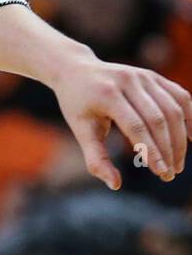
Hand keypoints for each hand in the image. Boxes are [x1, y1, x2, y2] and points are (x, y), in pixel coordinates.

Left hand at [51, 57, 191, 189]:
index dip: (151, 151)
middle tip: (170, 174)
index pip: (136, 127)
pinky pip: (179, 96)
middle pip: (158, 119)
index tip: (161, 173)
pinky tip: (191, 138)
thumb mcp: (80, 129)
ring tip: (177, 164)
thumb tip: (115, 185)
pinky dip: (190, 117)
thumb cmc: (77, 104)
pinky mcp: (152, 76)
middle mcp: (127, 80)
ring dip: (180, 139)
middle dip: (168, 150)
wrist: (75, 69)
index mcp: (106, 93)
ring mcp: (142, 75)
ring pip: (173, 109)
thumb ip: (96, 157)